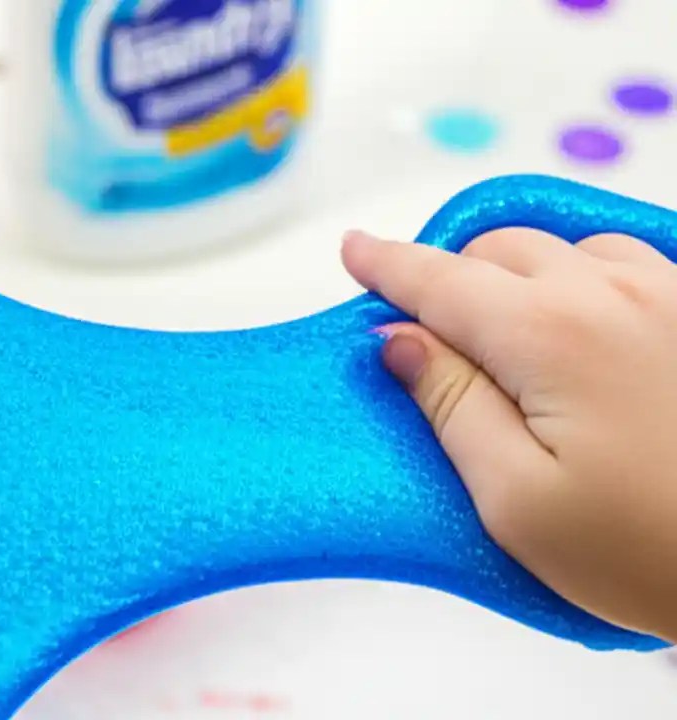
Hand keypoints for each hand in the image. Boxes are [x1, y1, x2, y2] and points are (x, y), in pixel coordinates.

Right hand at [343, 227, 676, 641]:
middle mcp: (613, 295)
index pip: (440, 281)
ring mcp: (670, 296)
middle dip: (450, 278)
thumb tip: (398, 339)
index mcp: (551, 337)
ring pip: (564, 249)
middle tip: (428, 334)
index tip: (353, 250)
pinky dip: (583, 279)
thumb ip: (450, 406)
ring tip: (509, 339)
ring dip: (519, 277)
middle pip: (498, 251)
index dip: (387, 265)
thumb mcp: (516, 500)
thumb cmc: (649, 551)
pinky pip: (628, 262)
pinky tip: (581, 326)